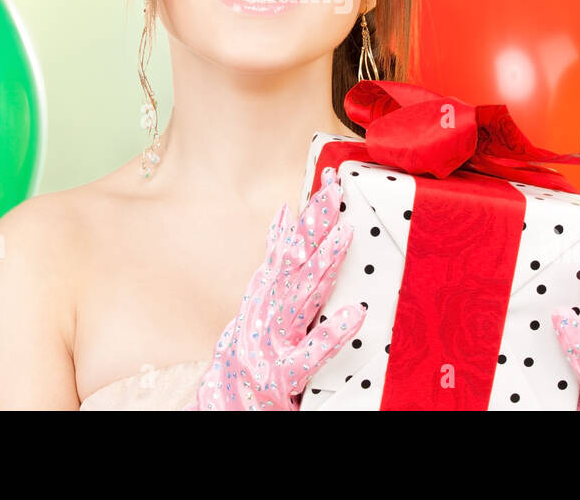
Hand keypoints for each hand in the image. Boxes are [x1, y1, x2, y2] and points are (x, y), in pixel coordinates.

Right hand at [183, 167, 365, 409]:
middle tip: (337, 190)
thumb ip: (274, 259)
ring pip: (302, 296)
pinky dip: (331, 332)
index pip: (290, 244)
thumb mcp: (258, 297)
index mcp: (266, 290)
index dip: (310, 213)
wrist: (224, 399)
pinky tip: (354, 314)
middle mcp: (268, 309)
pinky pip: (311, 352)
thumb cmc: (249, 346)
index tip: (328, 180)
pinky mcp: (282, 374)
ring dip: (324, 263)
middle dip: (317, 224)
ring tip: (347, 233)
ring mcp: (273, 340)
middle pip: (295, 261)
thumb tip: (286, 213)